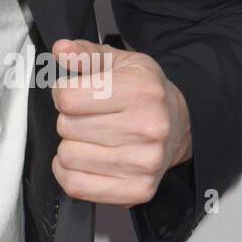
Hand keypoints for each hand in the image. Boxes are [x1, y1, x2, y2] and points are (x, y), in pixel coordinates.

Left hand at [49, 38, 192, 206]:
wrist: (180, 124)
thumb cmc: (144, 92)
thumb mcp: (118, 62)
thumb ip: (85, 53)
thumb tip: (62, 50)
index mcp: (140, 91)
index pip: (67, 98)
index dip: (63, 93)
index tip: (77, 93)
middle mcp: (147, 129)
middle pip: (66, 127)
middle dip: (70, 119)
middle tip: (90, 117)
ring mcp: (144, 164)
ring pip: (68, 157)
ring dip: (71, 146)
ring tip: (92, 137)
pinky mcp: (138, 190)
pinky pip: (76, 186)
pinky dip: (69, 172)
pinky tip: (84, 159)